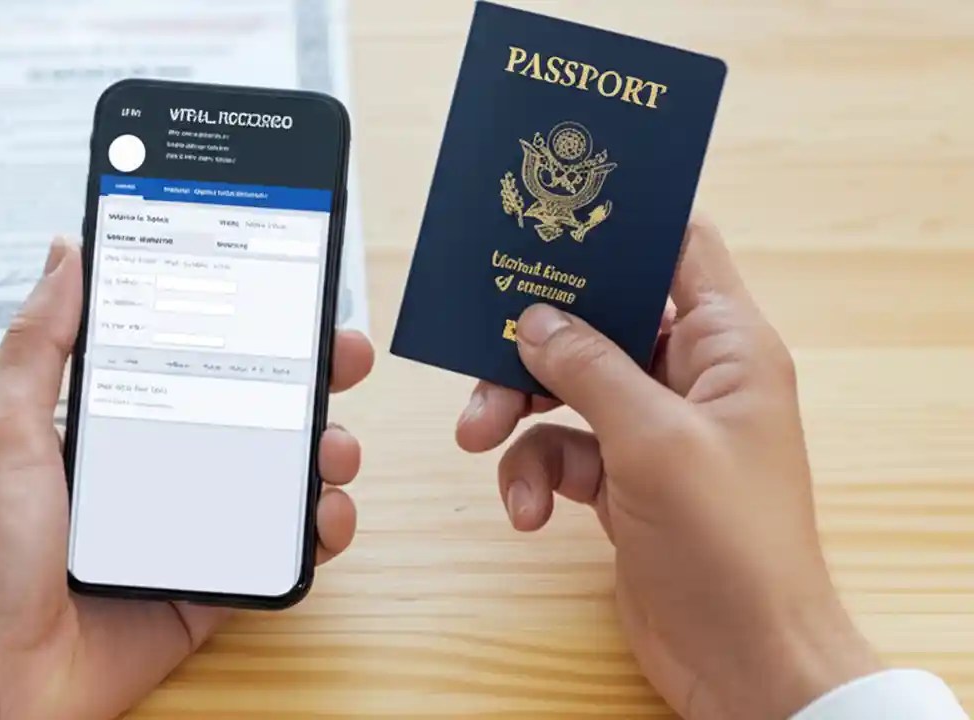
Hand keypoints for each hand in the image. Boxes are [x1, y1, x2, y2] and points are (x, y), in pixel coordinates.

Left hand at [0, 238, 374, 718]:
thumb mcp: (0, 427)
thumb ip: (41, 339)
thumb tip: (68, 250)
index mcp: (112, 419)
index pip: (195, 354)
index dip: (247, 324)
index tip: (289, 296)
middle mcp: (157, 463)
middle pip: (254, 407)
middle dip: (310, 379)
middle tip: (343, 358)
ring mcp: (188, 524)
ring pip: (280, 474)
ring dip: (325, 451)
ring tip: (334, 448)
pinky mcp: (208, 582)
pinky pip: (279, 548)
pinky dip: (318, 530)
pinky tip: (325, 515)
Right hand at [456, 219, 881, 719]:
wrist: (744, 661)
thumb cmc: (729, 542)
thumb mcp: (654, 442)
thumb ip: (590, 370)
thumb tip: (535, 319)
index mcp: (726, 345)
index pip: (679, 248)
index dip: (621, 226)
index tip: (550, 220)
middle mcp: (691, 377)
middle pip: (599, 321)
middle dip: (535, 339)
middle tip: (480, 351)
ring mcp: (654, 430)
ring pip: (567, 388)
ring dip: (516, 411)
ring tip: (477, 438)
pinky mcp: (623, 480)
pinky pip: (561, 451)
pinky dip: (532, 474)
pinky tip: (525, 512)